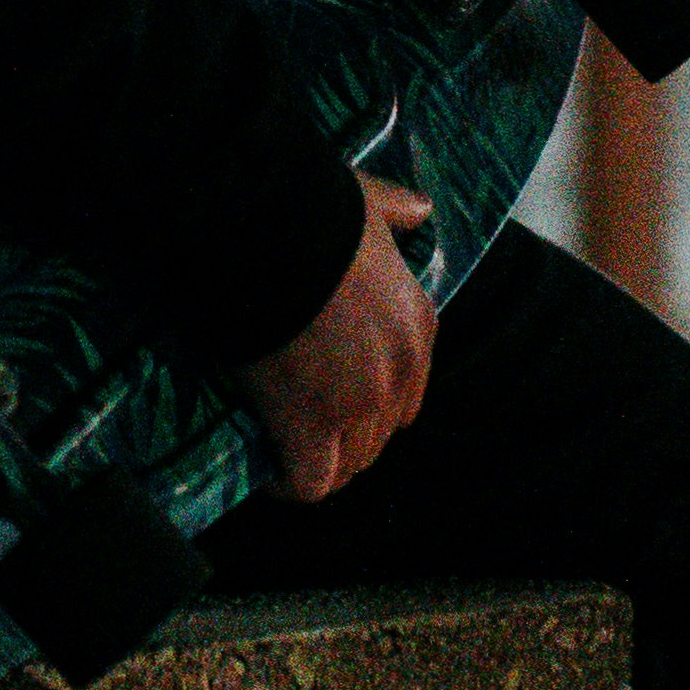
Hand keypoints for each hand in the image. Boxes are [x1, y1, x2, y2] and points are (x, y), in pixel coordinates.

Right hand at [241, 182, 436, 505]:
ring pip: (350, 465)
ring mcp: (357, 407)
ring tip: (286, 450)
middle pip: (380, 436)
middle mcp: (398, 375)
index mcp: (418, 326)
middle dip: (345, 436)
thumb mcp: (371, 205)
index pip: (408, 394)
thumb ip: (399, 211)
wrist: (269, 239)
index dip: (370, 400)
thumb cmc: (314, 217)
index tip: (334, 394)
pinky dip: (291, 484)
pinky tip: (271, 473)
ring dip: (321, 462)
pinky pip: (310, 483)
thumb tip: (420, 208)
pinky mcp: (309, 428)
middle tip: (306, 424)